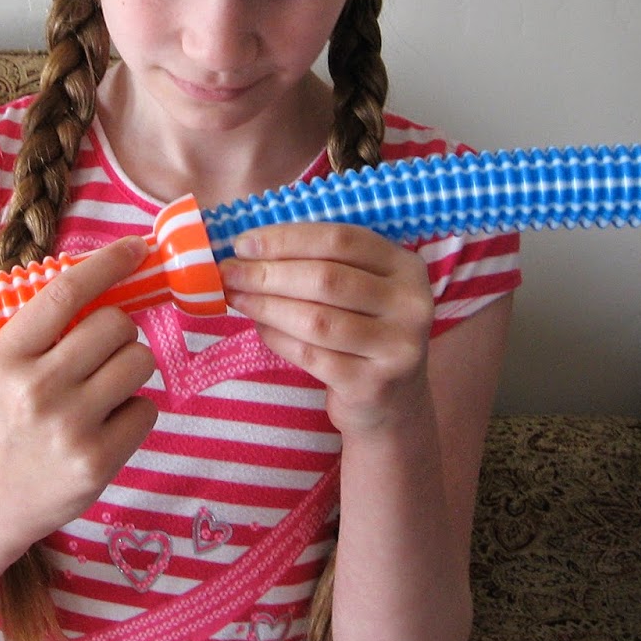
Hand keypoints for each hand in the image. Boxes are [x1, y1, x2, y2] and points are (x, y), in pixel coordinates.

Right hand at [0, 237, 158, 550]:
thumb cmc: (6, 418)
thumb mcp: (6, 366)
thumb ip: (47, 326)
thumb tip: (110, 272)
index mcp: (7, 356)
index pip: (66, 291)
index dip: (107, 263)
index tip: (136, 248)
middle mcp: (36, 388)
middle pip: (117, 325)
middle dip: (120, 333)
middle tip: (102, 355)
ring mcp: (69, 426)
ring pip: (140, 362)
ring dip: (130, 370)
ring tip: (102, 393)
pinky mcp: (98, 460)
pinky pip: (147, 409)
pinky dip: (134, 412)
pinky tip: (105, 427)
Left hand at [218, 224, 434, 435]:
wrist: (391, 401)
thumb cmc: (362, 329)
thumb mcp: (359, 288)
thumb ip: (318, 262)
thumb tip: (248, 248)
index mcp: (405, 266)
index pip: (340, 240)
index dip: (287, 239)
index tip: (243, 243)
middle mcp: (411, 304)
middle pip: (326, 279)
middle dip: (268, 273)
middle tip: (229, 272)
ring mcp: (396, 347)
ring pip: (316, 319)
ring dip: (266, 305)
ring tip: (236, 297)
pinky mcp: (373, 384)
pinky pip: (311, 355)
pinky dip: (277, 338)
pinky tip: (260, 327)